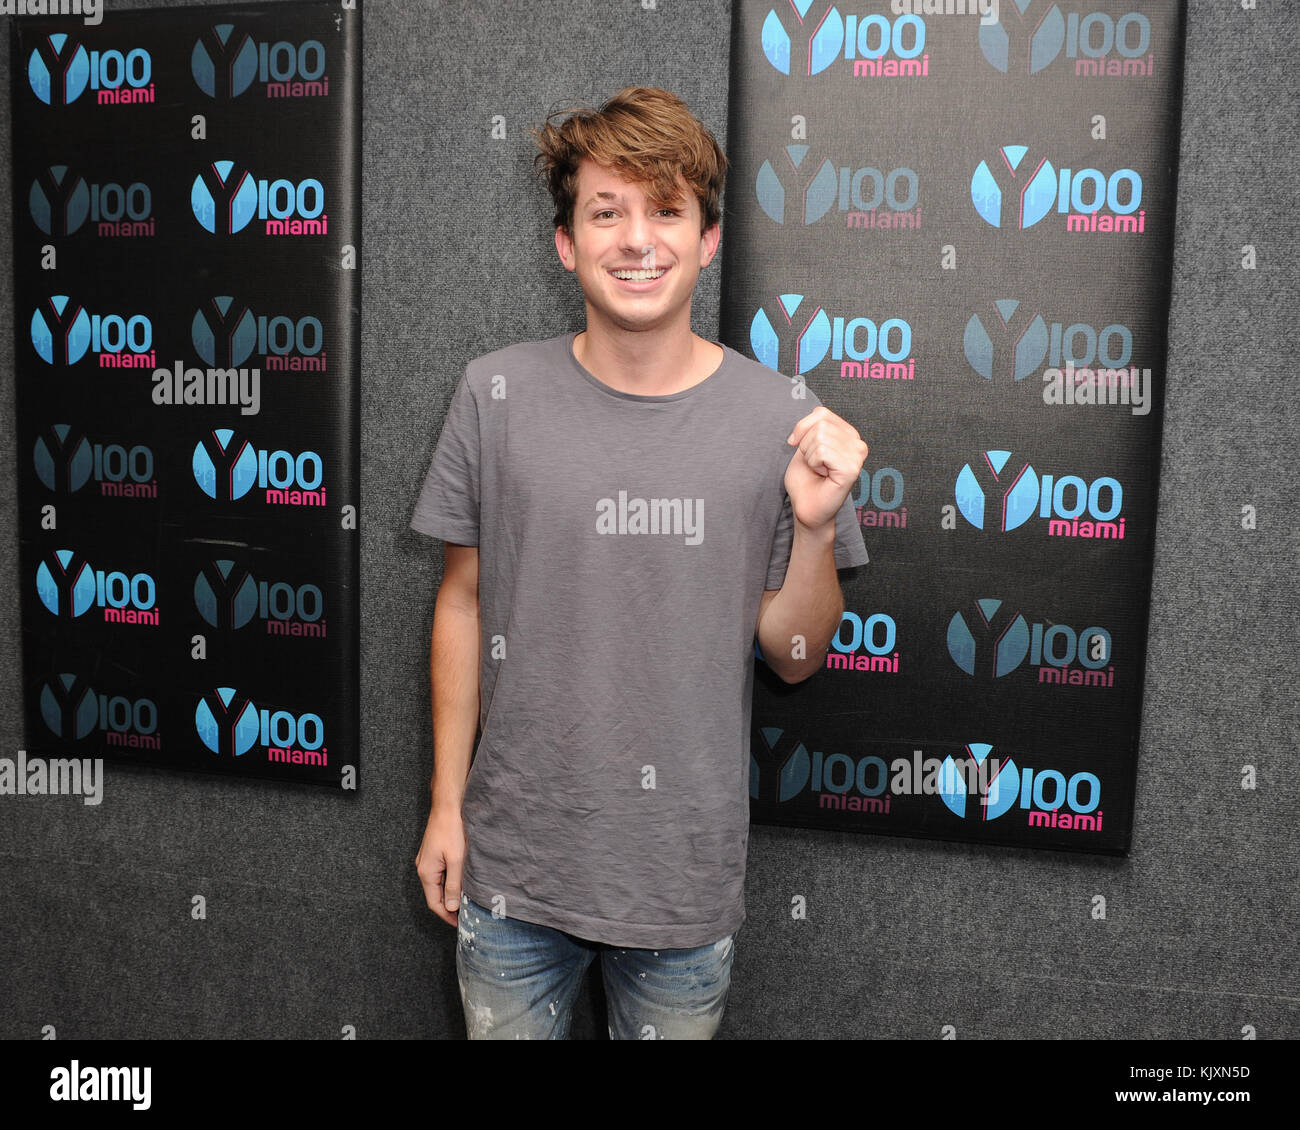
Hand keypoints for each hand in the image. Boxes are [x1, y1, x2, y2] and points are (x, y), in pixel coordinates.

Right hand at [415, 804, 466, 926]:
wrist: (446, 807)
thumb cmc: (451, 830)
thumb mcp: (456, 860)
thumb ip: (453, 885)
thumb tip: (450, 907)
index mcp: (426, 873)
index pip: (434, 903)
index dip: (446, 915)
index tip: (459, 924)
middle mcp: (423, 869)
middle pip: (435, 895)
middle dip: (448, 907)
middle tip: (465, 915)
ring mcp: (427, 862)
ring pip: (437, 885)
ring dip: (449, 895)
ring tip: (464, 902)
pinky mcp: (432, 855)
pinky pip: (439, 875)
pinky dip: (449, 883)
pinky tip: (460, 884)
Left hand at [784, 406, 868, 530]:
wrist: (807, 509)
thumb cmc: (806, 480)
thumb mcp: (804, 446)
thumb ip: (811, 426)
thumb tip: (815, 411)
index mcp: (848, 435)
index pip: (822, 413)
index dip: (802, 427)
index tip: (796, 445)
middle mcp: (858, 443)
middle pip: (820, 424)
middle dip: (806, 445)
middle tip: (813, 464)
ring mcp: (858, 456)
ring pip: (820, 437)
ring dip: (810, 456)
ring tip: (818, 471)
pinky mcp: (852, 469)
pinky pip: (823, 451)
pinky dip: (814, 463)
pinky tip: (822, 475)